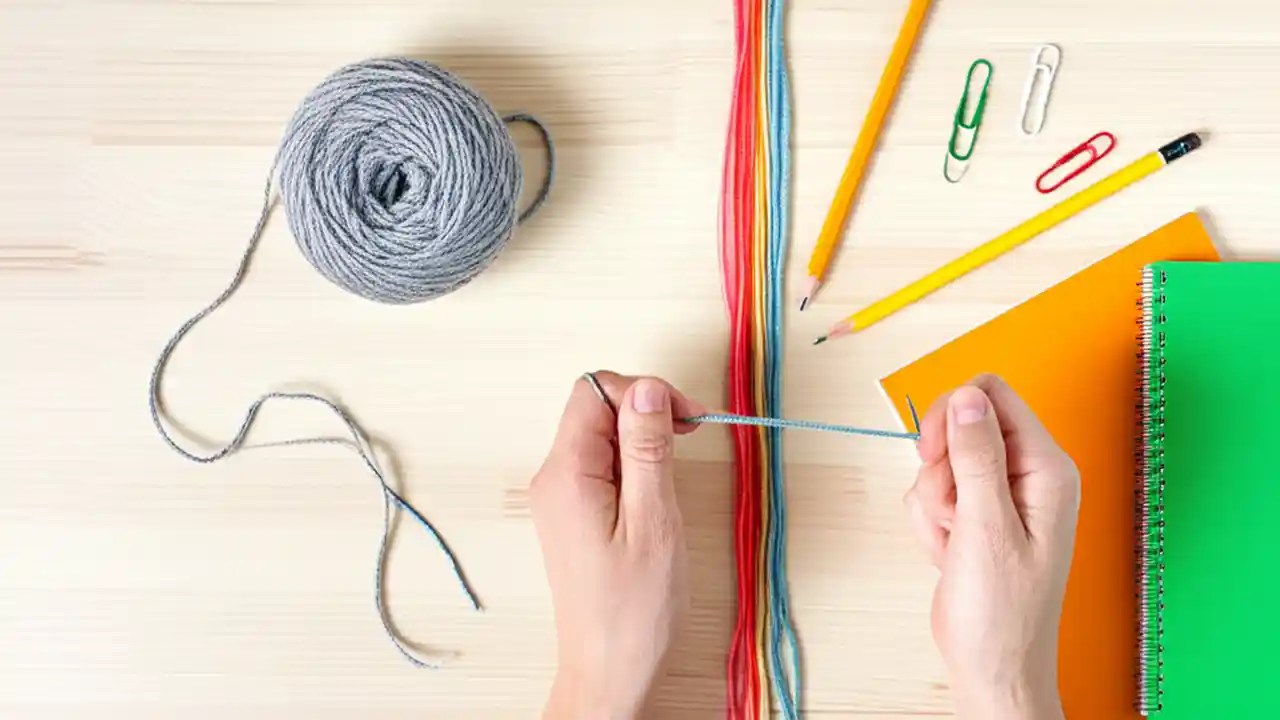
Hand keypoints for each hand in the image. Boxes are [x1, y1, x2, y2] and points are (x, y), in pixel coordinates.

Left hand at [532, 372, 704, 719]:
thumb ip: (647, 449)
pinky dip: (634, 466)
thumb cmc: (635, 610)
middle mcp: (553, 479)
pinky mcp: (573, 514)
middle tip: (689, 439)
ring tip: (672, 481)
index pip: (594, 391)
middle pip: (596, 409)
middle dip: (646, 413)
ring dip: (643, 442)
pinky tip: (655, 497)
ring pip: (602, 436)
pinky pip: (602, 466)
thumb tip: (647, 390)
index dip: (644, 392)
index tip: (687, 419)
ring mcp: (560, 497)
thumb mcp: (653, 521)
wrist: (610, 671)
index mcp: (567, 474)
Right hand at [904, 375, 1079, 719]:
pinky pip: (933, 491)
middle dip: (940, 467)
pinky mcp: (975, 514)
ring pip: (941, 461)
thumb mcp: (986, 529)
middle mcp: (1027, 475)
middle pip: (960, 424)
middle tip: (950, 511)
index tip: (933, 453)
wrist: (991, 666)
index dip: (953, 415)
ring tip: (954, 544)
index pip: (991, 396)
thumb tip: (967, 397)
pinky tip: (949, 554)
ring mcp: (999, 495)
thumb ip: (977, 457)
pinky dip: (930, 522)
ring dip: (933, 502)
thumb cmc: (1001, 613)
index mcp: (1046, 469)